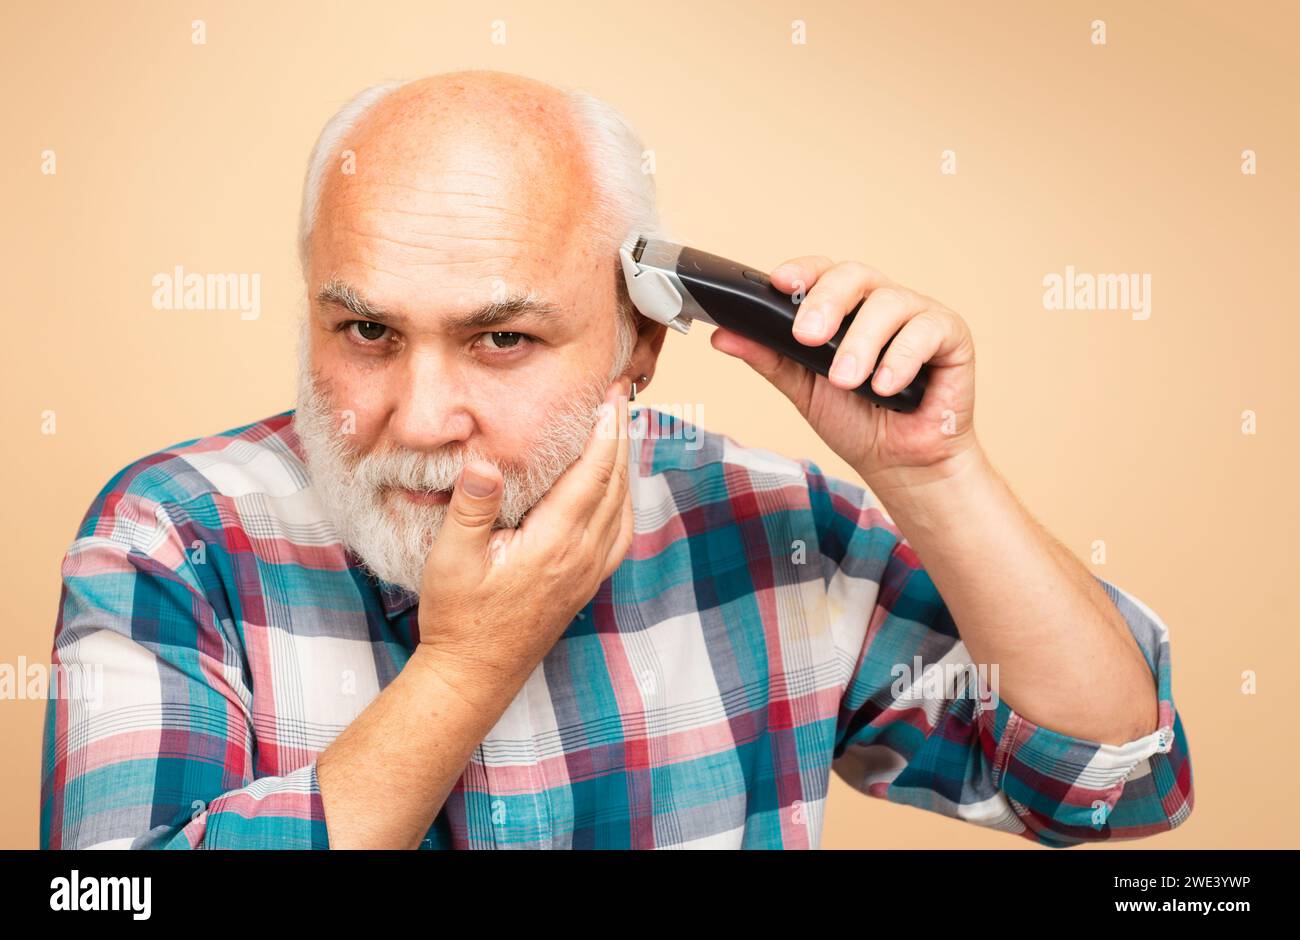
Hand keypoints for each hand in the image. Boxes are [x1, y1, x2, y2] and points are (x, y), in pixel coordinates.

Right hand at [415, 378, 633, 701]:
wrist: (476, 674)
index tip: (610, 396)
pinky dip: (622, 501)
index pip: (592, 474)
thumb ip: (471, 509)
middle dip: (619, 436)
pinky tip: (613, 491)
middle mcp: (582, 556)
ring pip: (621, 507)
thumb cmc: (459, 618)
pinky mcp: (586, 584)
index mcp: (555, 543)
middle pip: (614, 484)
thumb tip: (485, 463)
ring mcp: (588, 572)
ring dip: (623, 465)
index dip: (605, 431)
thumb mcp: (451, 559)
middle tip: (618, 397)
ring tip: (618, 431)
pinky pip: (618, 534)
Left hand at [710, 257, 978, 487]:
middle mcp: (879, 302)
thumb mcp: (802, 389)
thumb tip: (722, 335)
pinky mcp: (950, 335)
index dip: (802, 272)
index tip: (780, 283)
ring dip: (861, 342)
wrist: (899, 461)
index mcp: (844, 307)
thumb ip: (768, 358)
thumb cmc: (856, 419)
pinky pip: (927, 330)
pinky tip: (884, 386)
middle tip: (806, 338)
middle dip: (827, 302)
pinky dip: (901, 357)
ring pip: (889, 303)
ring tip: (846, 380)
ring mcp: (917, 315)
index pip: (821, 272)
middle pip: (855, 275)